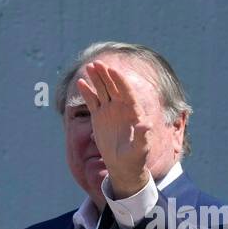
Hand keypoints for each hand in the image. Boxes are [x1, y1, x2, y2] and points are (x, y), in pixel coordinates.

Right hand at [75, 61, 153, 197]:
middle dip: (107, 75)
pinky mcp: (99, 116)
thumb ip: (143, 136)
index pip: (127, 93)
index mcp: (134, 113)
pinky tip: (80, 82)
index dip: (121, 81)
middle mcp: (122, 108)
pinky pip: (92, 101)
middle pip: (114, 87)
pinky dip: (86, 92)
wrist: (124, 165)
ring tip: (90, 67)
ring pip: (103, 91)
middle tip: (98, 64)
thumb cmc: (136, 158)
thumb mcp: (140, 148)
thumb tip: (147, 124)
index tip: (113, 70)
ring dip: (97, 79)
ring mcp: (110, 111)